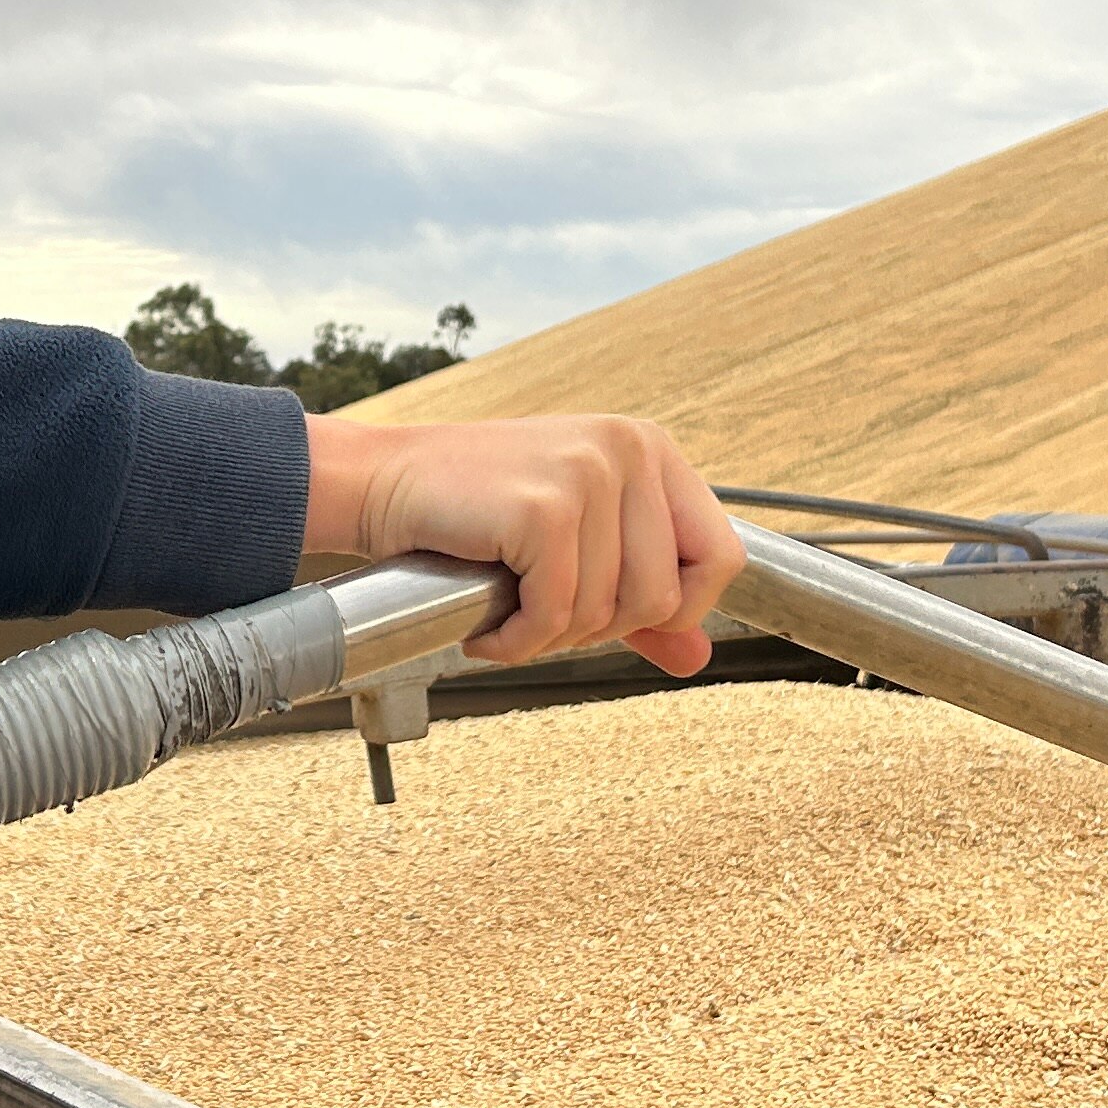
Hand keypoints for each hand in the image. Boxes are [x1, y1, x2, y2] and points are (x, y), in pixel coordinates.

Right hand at [304, 412, 742, 674]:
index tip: (614, 614)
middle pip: (666, 597)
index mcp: (650, 449)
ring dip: (550, 637)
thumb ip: (641, 599)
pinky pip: (555, 615)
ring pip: (609, 613)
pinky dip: (516, 640)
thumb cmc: (478, 512)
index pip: (723, 557)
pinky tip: (487, 625)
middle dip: (599, 630)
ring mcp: (588, 472)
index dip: (676, 609)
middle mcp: (629, 449)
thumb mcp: (576, 545)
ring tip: (509, 610)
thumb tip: (698, 659)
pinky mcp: (543, 508)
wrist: (384, 481)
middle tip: (540, 611)